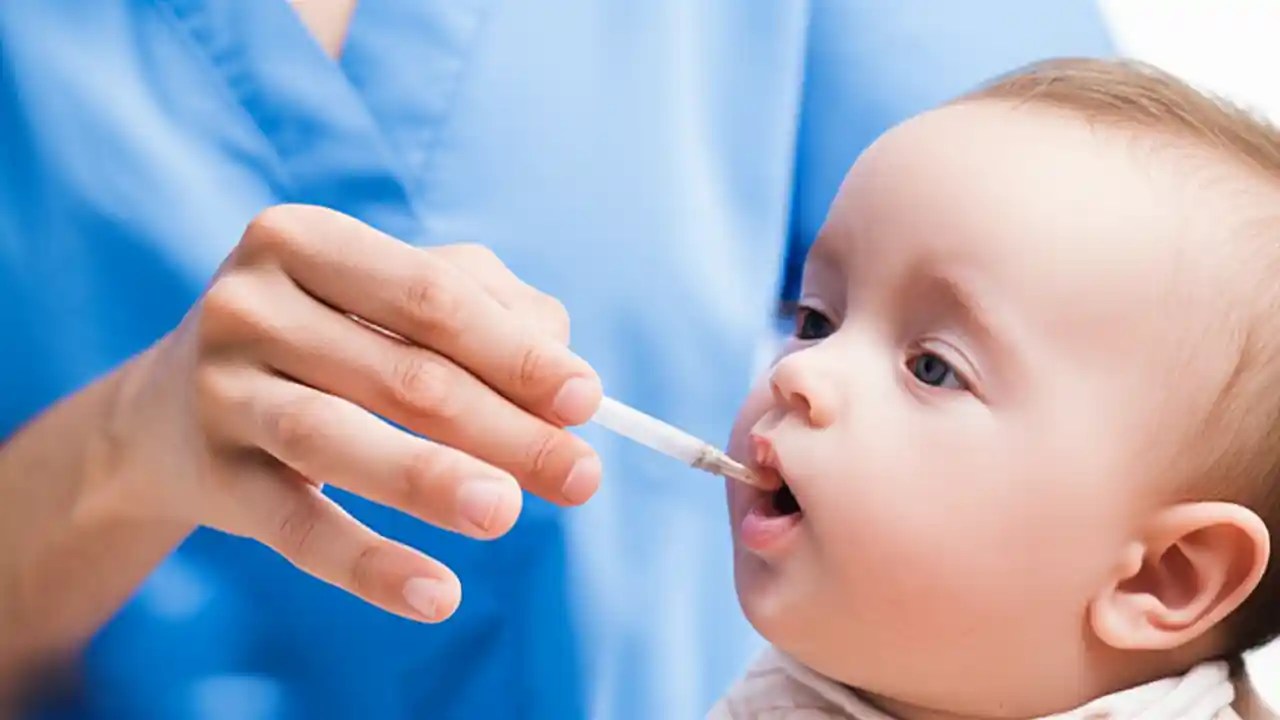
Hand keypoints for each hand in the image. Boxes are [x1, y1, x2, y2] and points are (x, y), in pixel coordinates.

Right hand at [99, 204, 601, 621]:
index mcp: (304, 240)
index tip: (587, 401)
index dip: (515, 353)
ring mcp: (220, 389)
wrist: (174, 406)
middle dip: (505, 429)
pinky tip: (436, 594)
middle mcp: (249, 303)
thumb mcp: (392, 298)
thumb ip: (489, 311)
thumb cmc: (325, 337)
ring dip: (432, 481)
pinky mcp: (209, 475)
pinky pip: (296, 526)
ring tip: (506, 513)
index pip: (431, 297)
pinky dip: (367, 562)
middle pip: (403, 374)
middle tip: (582, 476)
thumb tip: (564, 375)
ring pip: (340, 439)